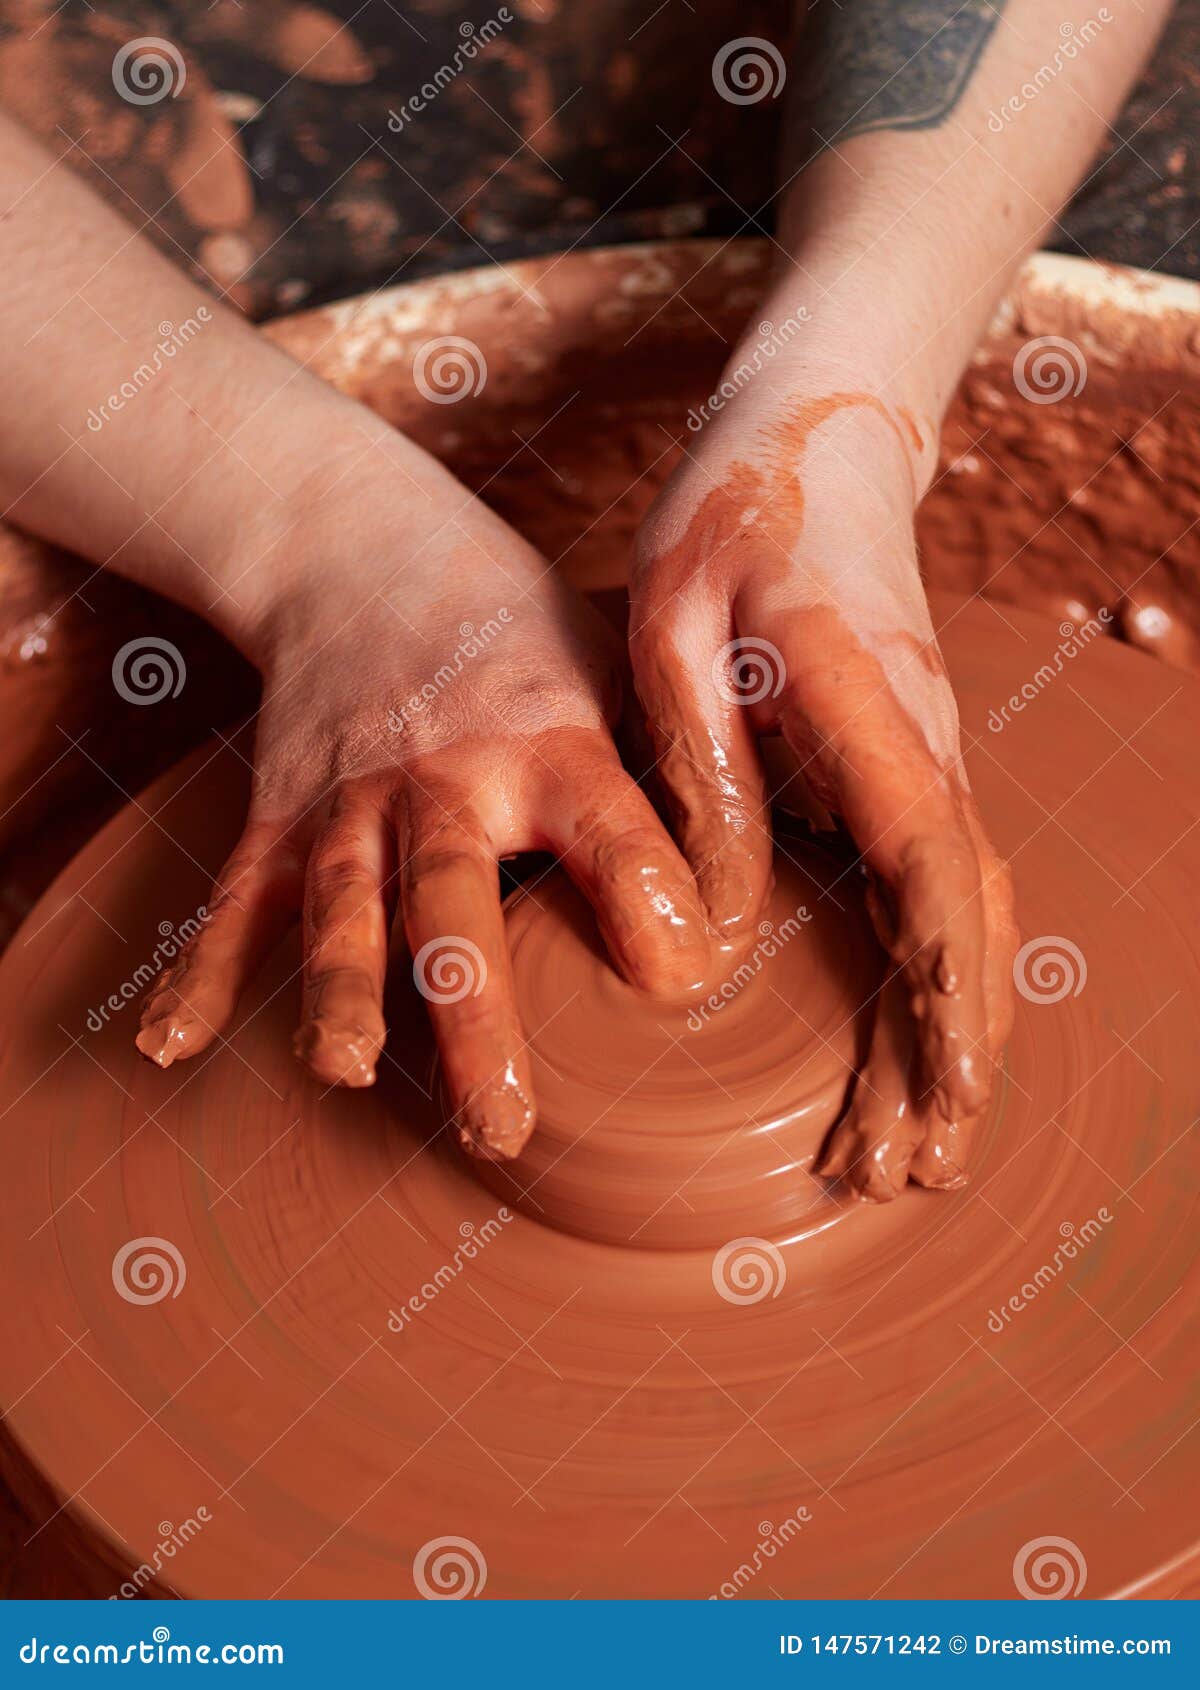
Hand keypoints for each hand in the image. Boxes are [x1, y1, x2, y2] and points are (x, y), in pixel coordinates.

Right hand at [136, 456, 709, 1158]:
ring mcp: (350, 795)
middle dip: (476, 1014)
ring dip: (340, 992)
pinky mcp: (281, 810)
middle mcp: (448, 776)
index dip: (650, 904)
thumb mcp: (614, 663)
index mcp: (552, 742)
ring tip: (345, 1072)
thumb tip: (758, 887)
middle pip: (458, 900)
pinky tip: (168, 1047)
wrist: (356, 540)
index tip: (682, 980)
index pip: (614, 834)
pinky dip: (199, 969)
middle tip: (502, 1127)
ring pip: (344, 907)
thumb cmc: (516, 622)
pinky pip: (236, 897)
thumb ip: (671, 768)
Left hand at [630, 362, 1016, 1200]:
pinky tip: (905, 1048)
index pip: (927, 861)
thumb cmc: (730, 512)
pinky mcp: (906, 767)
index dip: (940, 983)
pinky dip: (930, 983)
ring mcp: (926, 755)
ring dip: (945, 1035)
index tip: (941, 1089)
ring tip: (908, 1150)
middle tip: (908, 1173)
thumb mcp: (672, 619)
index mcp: (867, 699)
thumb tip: (712, 924)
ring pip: (960, 917)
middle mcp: (922, 740)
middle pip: (963, 920)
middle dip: (947, 1053)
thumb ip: (697, 764)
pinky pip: (934, 892)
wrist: (815, 435)